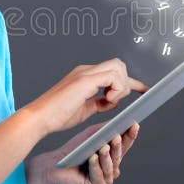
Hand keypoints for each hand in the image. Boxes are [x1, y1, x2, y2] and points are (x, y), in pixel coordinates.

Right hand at [27, 58, 148, 135]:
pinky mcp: (85, 80)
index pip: (113, 71)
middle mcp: (85, 71)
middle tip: (116, 100)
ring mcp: (85, 73)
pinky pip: (112, 76)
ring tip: (109, 101)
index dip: (131, 81)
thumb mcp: (85, 109)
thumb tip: (113, 101)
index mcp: (85, 76)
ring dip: (121, 86)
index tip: (144, 90)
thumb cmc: (56, 116)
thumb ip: (100, 103)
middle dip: (126, 82)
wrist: (39, 118)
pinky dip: (116, 89)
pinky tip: (108, 99)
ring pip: (118, 68)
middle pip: (119, 65)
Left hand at [29, 121, 140, 183]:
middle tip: (117, 136)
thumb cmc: (74, 150)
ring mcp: (105, 179)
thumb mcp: (91, 136)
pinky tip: (93, 158)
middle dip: (118, 147)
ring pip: (109, 167)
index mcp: (112, 156)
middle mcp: (111, 169)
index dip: (130, 135)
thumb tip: (120, 121)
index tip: (134, 124)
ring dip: (106, 157)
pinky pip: (98, 176)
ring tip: (104, 147)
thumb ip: (105, 129)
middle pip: (118, 156)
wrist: (56, 165)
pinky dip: (95, 166)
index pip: (124, 145)